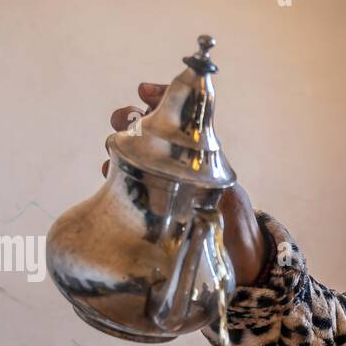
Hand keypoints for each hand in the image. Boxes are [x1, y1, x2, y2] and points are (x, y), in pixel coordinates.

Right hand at [105, 82, 269, 286]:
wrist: (234, 254)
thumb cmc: (235, 219)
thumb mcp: (227, 191)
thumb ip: (209, 177)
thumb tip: (189, 170)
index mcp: (196, 149)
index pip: (176, 112)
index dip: (158, 95)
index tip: (144, 91)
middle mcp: (174, 160)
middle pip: (145, 126)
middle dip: (130, 116)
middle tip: (126, 120)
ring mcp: (157, 178)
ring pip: (130, 149)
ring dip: (118, 144)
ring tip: (114, 152)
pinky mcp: (145, 200)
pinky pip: (124, 178)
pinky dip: (113, 172)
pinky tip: (109, 174)